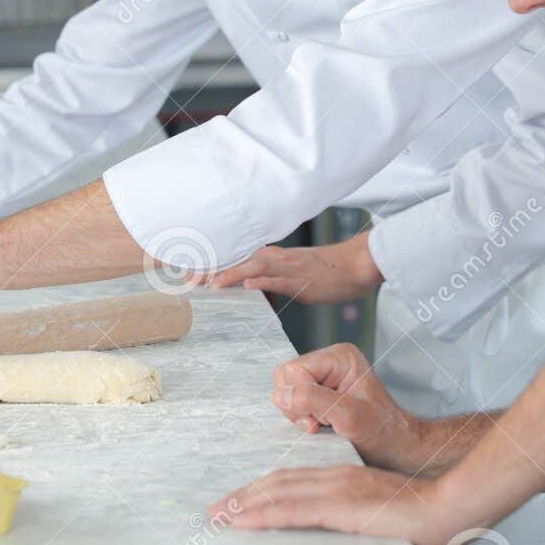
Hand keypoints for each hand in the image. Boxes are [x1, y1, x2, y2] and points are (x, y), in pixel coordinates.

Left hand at [204, 231, 381, 303]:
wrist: (355, 264)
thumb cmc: (327, 270)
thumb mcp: (294, 274)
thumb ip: (272, 279)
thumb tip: (254, 287)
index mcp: (273, 257)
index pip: (237, 260)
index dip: (213, 266)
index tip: (190, 274)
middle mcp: (277, 259)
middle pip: (239, 262)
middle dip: (213, 269)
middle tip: (189, 279)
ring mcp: (289, 268)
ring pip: (255, 267)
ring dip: (232, 274)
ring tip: (211, 283)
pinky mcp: (302, 280)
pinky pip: (280, 280)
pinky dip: (263, 280)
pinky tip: (249, 284)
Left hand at [211, 465, 462, 544]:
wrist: (450, 508)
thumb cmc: (430, 518)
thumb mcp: (389, 519)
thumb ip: (367, 525)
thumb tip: (358, 541)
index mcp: (348, 479)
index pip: (296, 480)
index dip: (265, 490)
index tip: (243, 502)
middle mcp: (337, 478)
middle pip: (279, 483)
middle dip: (245, 496)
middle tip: (217, 510)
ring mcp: (337, 489)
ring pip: (277, 493)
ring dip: (243, 505)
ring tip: (218, 516)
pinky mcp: (340, 506)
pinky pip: (291, 510)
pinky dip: (261, 514)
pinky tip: (241, 522)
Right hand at [271, 343, 424, 470]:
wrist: (396, 447)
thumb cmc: (382, 432)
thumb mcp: (349, 417)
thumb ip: (314, 401)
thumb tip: (281, 395)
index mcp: (340, 356)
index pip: (293, 371)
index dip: (300, 399)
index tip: (322, 420)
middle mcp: (330, 361)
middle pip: (286, 378)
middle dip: (297, 406)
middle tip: (322, 424)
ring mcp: (324, 376)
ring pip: (286, 391)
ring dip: (301, 414)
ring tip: (326, 425)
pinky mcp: (319, 391)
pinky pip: (293, 401)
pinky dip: (303, 417)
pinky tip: (324, 425)